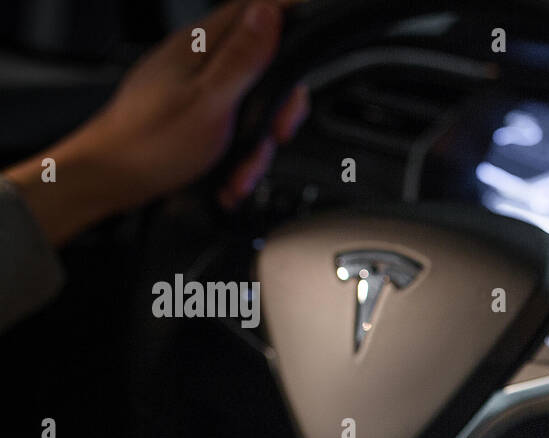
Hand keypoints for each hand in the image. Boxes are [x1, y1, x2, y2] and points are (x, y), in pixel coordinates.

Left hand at [4, 0, 308, 244]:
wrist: (107, 181)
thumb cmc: (148, 145)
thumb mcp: (209, 102)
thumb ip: (242, 58)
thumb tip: (268, 13)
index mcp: (200, 46)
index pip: (255, 10)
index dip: (289, 15)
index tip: (312, 25)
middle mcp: (197, 61)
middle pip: (263, 66)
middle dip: (279, 107)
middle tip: (276, 132)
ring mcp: (194, 87)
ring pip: (251, 105)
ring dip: (256, 144)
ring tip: (240, 170)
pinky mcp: (192, 115)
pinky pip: (231, 127)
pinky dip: (237, 155)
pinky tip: (227, 174)